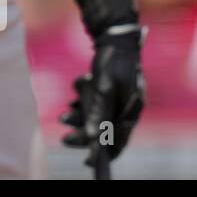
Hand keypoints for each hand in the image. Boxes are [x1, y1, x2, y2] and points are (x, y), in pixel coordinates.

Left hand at [60, 26, 145, 168]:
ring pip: (98, 117)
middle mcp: (128, 107)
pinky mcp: (111, 89)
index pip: (119, 140)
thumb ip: (99, 110)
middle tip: (65, 139)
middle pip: (106, 130)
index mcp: (132, 110)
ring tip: (64, 116)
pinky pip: (96, 105)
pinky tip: (72, 103)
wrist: (114, 34)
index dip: (103, 153)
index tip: (87, 162)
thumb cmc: (111, 60)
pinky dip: (84, 105)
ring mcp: (121, 98)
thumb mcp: (103, 86)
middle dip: (85, 134)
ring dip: (81, 117)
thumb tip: (93, 136)